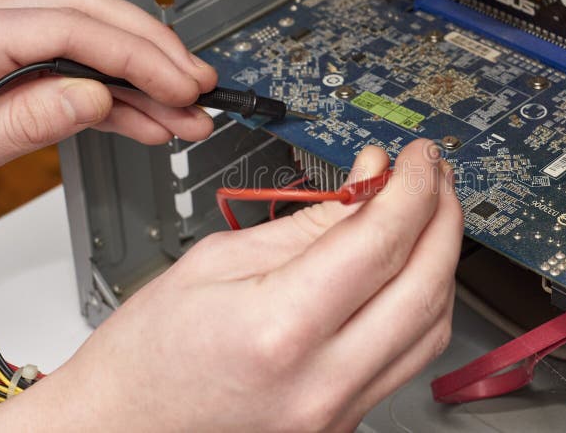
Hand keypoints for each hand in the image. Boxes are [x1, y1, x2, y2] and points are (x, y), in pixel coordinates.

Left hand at [0, 0, 216, 181]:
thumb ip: (21, 124)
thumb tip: (92, 98)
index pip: (71, 29)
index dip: (137, 57)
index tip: (180, 88)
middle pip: (88, 15)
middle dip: (153, 52)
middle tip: (198, 87)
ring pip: (89, 42)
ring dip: (142, 81)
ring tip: (184, 118)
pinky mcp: (5, 68)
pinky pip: (71, 71)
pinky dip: (113, 98)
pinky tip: (146, 122)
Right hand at [0, 139, 462, 431]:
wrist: (122, 428)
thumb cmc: (148, 355)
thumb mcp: (217, 262)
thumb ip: (310, 223)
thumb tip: (368, 185)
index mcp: (278, 329)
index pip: (379, 242)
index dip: (411, 187)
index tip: (416, 159)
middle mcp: (319, 381)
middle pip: (424, 284)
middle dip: (442, 216)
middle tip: (433, 175)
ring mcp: (338, 411)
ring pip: (431, 326)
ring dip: (440, 259)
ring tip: (427, 213)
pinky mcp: (345, 420)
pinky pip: (409, 355)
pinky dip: (420, 302)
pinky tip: (407, 267)